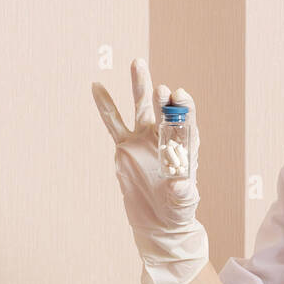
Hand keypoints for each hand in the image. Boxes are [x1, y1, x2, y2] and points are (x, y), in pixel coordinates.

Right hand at [92, 58, 209, 283]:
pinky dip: (105, 105)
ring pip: (139, 108)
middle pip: (163, 109)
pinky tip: (97, 86)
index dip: (184, 107)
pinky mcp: (124, 148)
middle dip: (160, 95)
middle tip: (159, 86)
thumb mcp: (183, 203)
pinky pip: (113, 124)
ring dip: (138, 85)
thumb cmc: (177, 211)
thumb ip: (182, 192)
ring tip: (136, 62)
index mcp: (183, 146)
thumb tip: (180, 184)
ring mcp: (142, 140)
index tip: (180, 96)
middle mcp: (163, 137)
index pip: (186, 120)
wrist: (158, 222)